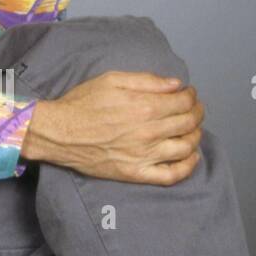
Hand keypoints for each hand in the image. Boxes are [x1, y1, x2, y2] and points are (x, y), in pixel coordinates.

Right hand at [20, 71, 205, 183]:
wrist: (58, 133)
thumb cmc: (82, 104)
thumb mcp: (112, 79)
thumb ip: (147, 80)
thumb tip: (175, 84)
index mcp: (144, 106)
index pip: (183, 102)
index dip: (191, 96)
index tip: (189, 94)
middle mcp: (149, 132)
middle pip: (188, 123)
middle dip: (197, 113)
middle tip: (194, 110)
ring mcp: (144, 155)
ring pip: (186, 147)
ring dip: (196, 136)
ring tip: (193, 130)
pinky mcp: (136, 173)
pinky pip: (171, 175)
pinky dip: (188, 167)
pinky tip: (191, 157)